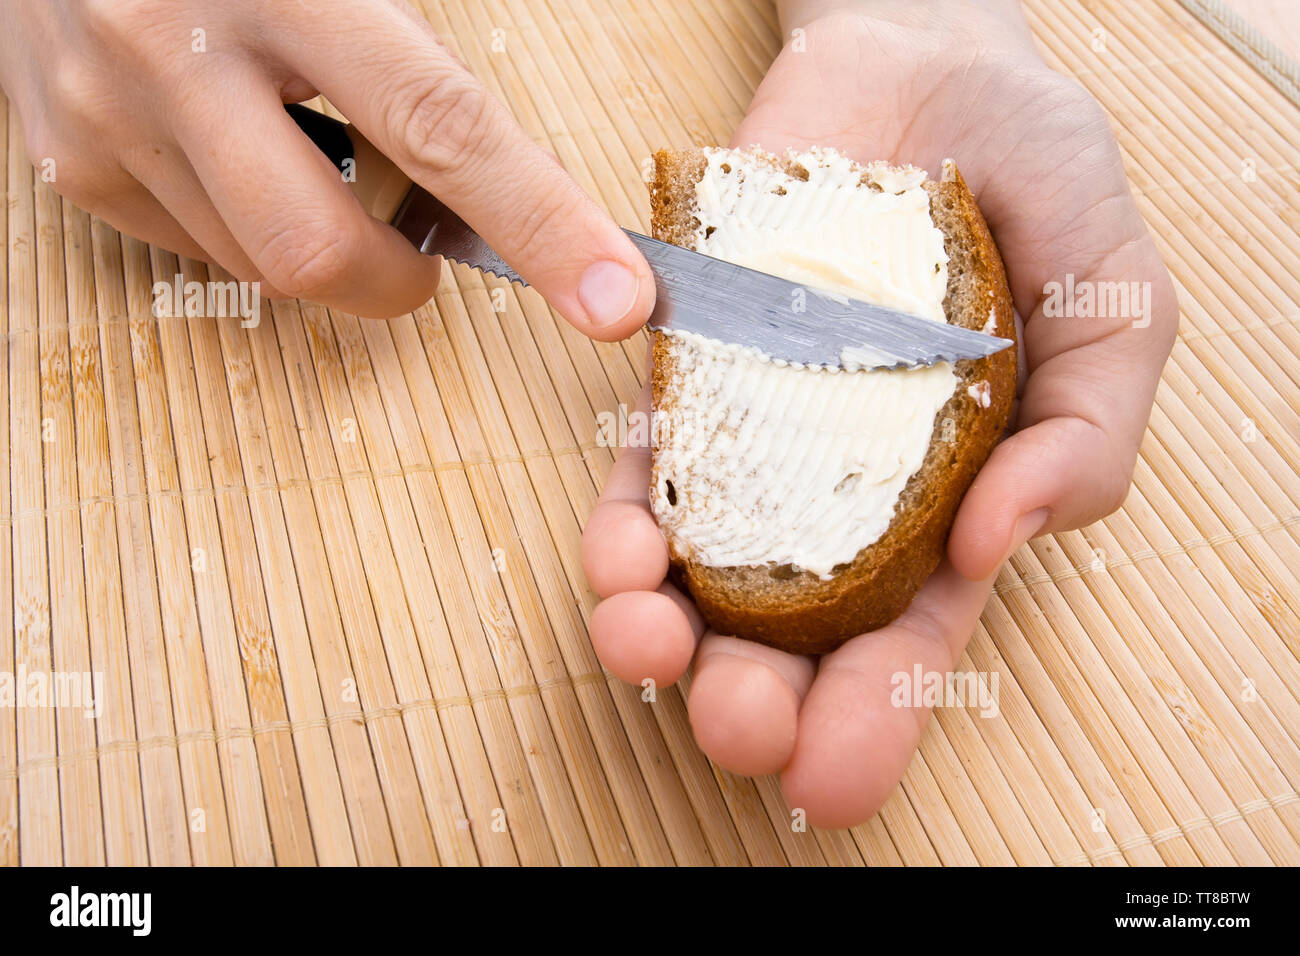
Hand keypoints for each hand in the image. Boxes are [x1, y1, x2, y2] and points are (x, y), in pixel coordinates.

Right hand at [0, 0, 653, 332]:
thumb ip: (415, 56)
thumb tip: (503, 185)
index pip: (440, 125)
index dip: (541, 224)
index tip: (616, 302)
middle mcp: (178, 47)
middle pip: (321, 248)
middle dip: (397, 279)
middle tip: (422, 248)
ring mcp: (108, 112)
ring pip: (260, 265)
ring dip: (323, 244)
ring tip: (306, 155)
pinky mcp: (70, 159)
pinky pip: (201, 252)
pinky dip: (251, 229)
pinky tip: (237, 155)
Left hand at [582, 0, 1175, 825]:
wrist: (928, 67)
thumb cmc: (1037, 189)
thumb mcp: (1114, 308)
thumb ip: (1086, 434)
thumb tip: (1000, 543)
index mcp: (950, 503)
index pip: (910, 637)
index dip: (874, 718)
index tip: (829, 780)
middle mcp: (842, 492)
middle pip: (788, 632)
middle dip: (752, 697)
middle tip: (737, 725)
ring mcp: (758, 435)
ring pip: (695, 566)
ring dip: (658, 626)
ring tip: (645, 643)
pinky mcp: (689, 371)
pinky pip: (647, 462)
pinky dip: (625, 516)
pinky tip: (620, 548)